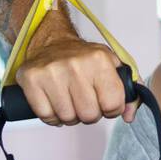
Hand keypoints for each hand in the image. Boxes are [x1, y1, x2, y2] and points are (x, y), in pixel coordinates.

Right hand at [17, 33, 137, 126]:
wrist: (53, 42)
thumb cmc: (85, 58)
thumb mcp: (113, 65)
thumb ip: (129, 90)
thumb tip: (129, 116)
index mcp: (100, 60)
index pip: (113, 103)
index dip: (112, 110)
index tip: (107, 104)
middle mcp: (76, 64)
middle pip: (89, 114)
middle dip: (91, 114)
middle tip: (87, 104)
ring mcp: (51, 72)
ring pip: (67, 117)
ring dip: (71, 116)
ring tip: (71, 102)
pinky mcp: (31, 79)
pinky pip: (46, 116)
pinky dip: (52, 117)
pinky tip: (56, 105)